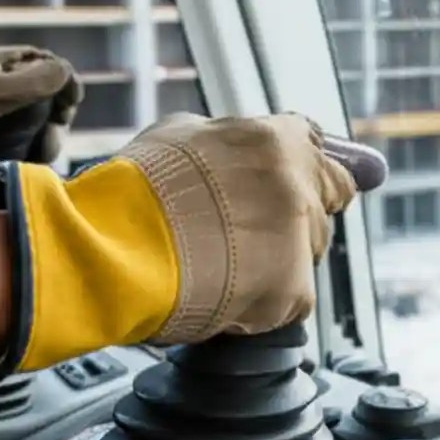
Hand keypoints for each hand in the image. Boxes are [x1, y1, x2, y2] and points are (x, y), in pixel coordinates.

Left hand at [0, 46, 81, 210]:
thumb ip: (30, 80)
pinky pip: (23, 143)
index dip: (61, 81)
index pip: (43, 64)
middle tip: (52, 138)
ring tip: (41, 153)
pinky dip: (32, 152)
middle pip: (46, 98)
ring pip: (38, 124)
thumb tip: (66, 73)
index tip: (70, 103)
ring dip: (47, 138)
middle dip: (56, 117)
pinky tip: (32, 162)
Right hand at [0, 112, 358, 380]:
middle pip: (326, 199)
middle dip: (295, 214)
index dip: (308, 165)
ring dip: (278, 259)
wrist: (114, 251)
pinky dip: (264, 303)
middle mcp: (297, 183)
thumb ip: (225, 140)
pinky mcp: (294, 290)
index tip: (305, 177)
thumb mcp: (177, 136)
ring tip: (222, 264)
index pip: (321, 147)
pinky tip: (223, 293)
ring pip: (308, 250)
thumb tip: (231, 144)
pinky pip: (291, 299)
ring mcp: (299, 238)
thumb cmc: (133, 195)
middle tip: (252, 231)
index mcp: (273, 139)